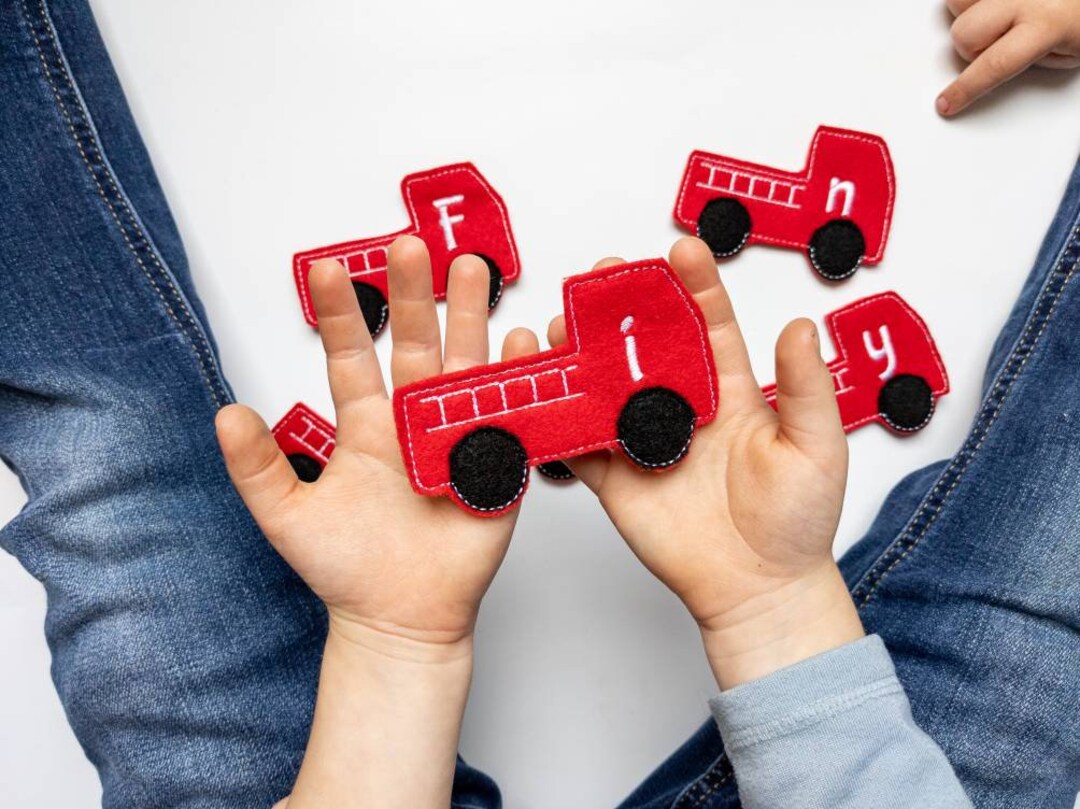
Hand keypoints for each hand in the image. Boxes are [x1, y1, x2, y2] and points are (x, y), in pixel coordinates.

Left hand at [216, 235, 536, 649]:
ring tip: (472, 268)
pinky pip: (509, 412)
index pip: (352, 357)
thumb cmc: (346, 571)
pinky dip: (517, 375)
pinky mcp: (497, 462)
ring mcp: (458, 437)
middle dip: (414, 294)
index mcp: (367, 427)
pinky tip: (520, 340)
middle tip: (410, 243)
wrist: (404, 618)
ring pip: (466, 365)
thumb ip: (257, 466)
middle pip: (416, 345)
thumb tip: (225, 414)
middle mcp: (413, 421)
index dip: (339, 313)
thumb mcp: (287, 518)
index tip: (326, 268)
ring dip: (470, 317)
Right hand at [550, 238, 862, 688]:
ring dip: (582, 351)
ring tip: (564, 322)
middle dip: (623, 305)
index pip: (709, 326)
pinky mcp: (614, 478)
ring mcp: (643, 440)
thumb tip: (801, 327)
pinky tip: (543, 387)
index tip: (682, 250)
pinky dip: (557, 418)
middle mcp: (680, 407)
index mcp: (728, 392)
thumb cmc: (798, 522)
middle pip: (643, 343)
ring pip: (603, 384)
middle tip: (605, 273)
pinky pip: (579, 442)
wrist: (759, 589)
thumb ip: (803, 390)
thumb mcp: (815, 448)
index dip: (695, 286)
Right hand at [939, 0, 1079, 115]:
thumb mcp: (1070, 51)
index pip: (992, 65)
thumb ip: (1027, 56)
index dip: (965, 89)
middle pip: (964, 32)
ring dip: (969, 11)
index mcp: (1047, 24)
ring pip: (958, 0)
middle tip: (995, 42)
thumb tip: (992, 59)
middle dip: (971, 44)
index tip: (948, 102)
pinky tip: (994, 4)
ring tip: (996, 13)